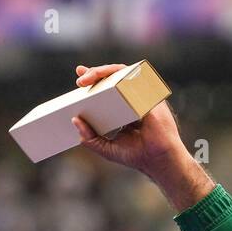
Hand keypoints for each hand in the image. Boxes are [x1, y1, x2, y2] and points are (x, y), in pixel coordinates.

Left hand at [71, 63, 214, 211]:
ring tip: (90, 77)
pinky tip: (108, 75)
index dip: (94, 80)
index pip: (106, 90)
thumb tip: (74, 120)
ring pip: (123, 73)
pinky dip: (123, 74)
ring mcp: (142, 95)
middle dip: (95, 73)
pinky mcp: (150, 95)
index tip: (79, 77)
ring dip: (106, 71)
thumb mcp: (105, 148)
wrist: (157, 159)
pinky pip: (137, 78)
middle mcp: (132, 99)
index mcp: (122, 108)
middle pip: (113, 78)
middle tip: (80, 80)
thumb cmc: (135, 154)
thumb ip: (89, 138)